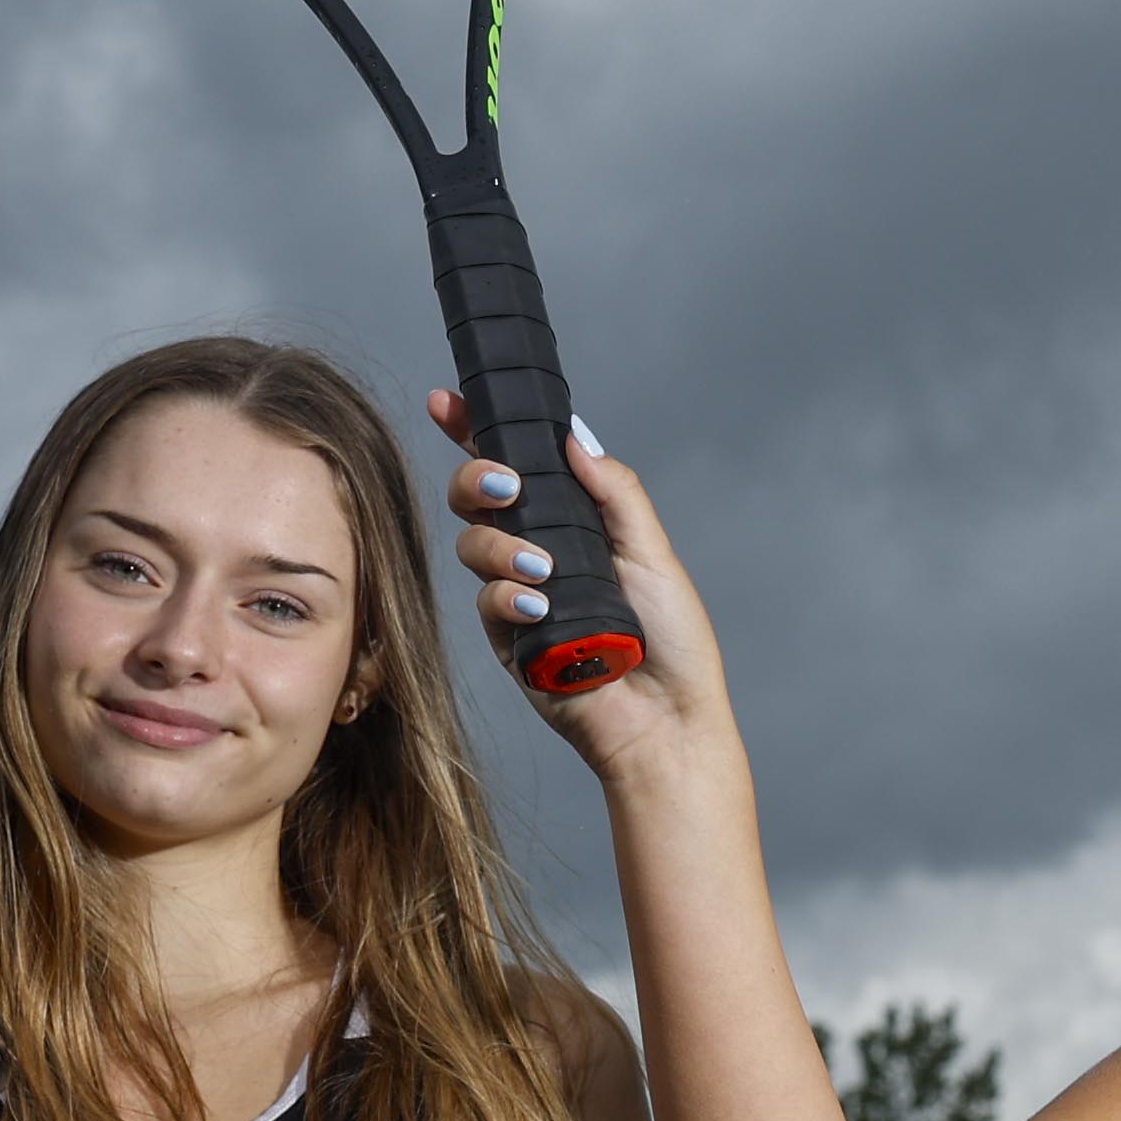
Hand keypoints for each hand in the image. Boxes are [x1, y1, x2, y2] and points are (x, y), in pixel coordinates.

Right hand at [427, 393, 729, 778]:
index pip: (517, 468)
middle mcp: (539, 552)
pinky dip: (507, 597)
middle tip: (504, 487)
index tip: (449, 402)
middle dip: (476, 480)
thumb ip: (613, 491)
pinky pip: (484, 602)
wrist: (664, 719)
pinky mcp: (507, 639)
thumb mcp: (651, 551)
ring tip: (544, 571)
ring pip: (472, 545)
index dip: (477, 432)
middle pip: (478, 498)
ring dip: (500, 547)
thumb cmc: (671, 641)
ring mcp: (518, 595)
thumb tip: (573, 436)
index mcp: (573, 523)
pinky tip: (539, 609)